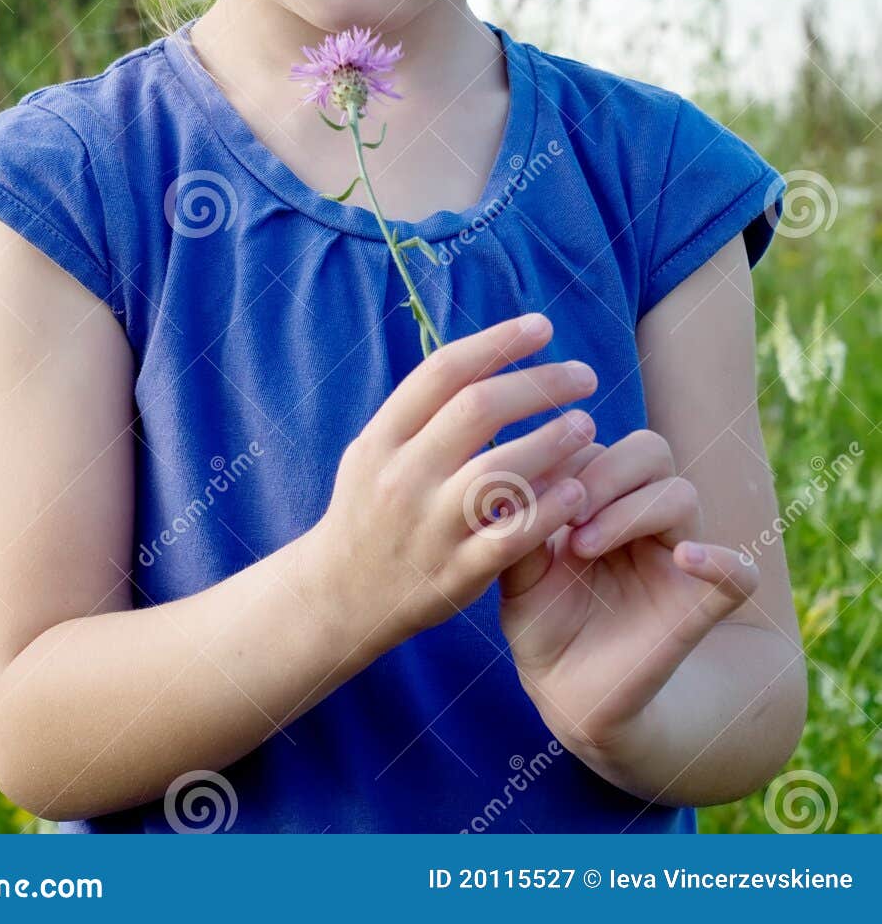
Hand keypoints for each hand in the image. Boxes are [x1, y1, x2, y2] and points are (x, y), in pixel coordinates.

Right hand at [311, 313, 598, 658]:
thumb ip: (423, 411)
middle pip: (477, 409)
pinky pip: (512, 536)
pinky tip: (579, 490)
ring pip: (499, 472)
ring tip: (587, 426)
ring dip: (552, 442)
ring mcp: (428, 527)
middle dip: (539, 384)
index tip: (542, 327)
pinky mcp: (455, 574)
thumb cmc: (371, 511)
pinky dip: (548, 510)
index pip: (444, 371)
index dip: (497, 341)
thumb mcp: (375, 452)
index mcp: (382, 437)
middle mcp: (402, 476)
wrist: (337, 598)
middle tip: (585, 376)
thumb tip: (487, 353)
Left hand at [496, 428, 760, 754]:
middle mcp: (644, 517)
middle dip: (605, 472)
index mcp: (602, 497)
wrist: (566, 690)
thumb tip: (512, 473)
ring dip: (632, 511)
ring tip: (584, 546)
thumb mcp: (514, 568)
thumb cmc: (541, 620)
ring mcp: (677, 557)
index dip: (568, 458)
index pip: (601, 444)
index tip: (532, 488)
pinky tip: (687, 559)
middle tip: (567, 514)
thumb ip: (515, 520)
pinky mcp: (701, 605)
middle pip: (651, 451)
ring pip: (682, 495)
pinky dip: (724, 562)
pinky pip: (741, 575)